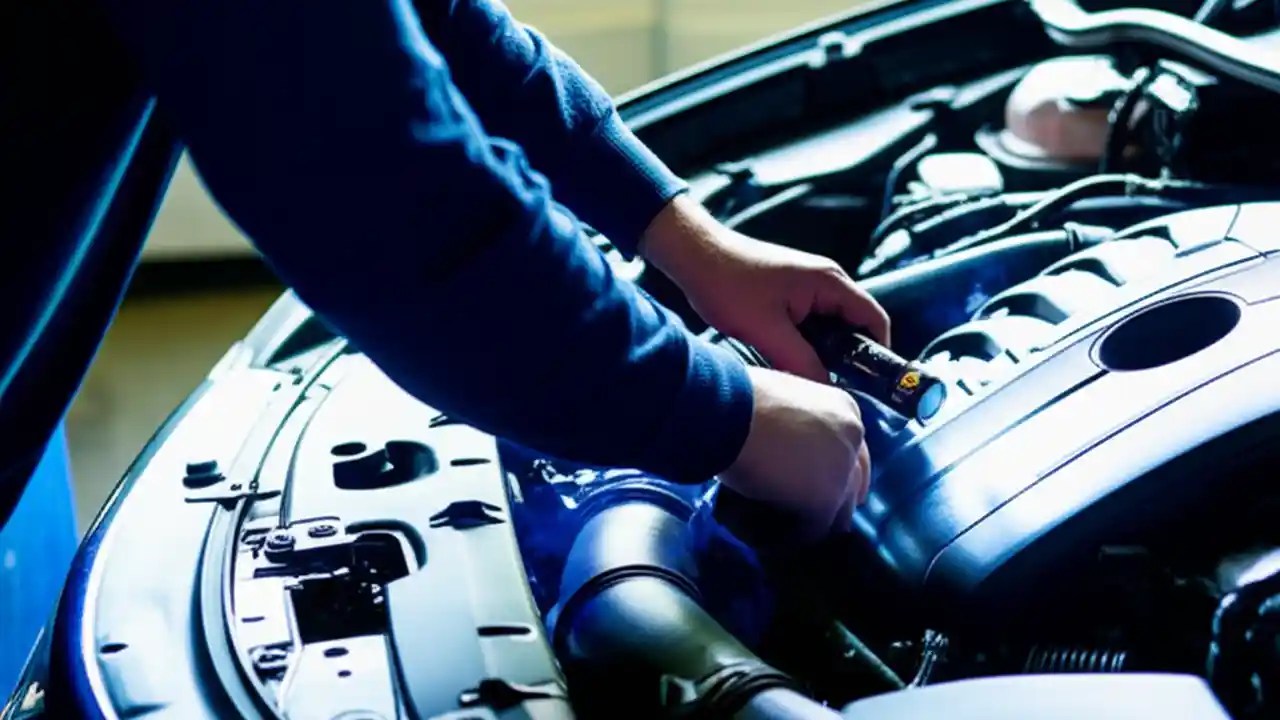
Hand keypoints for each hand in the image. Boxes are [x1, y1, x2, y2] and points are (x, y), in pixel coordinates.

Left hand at [639, 195, 889, 382]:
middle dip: (849, 358)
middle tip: (836, 389)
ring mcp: (809, 286)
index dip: (879, 353)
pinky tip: (791, 362)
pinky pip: (812, 324)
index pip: (874, 320)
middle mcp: (827, 281)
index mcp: (831, 282)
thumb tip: (827, 391)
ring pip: (831, 328)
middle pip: (855, 326)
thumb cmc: (729, 285)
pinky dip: (808, 343)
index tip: (871, 386)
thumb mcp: (767, 331)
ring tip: (811, 379)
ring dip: (824, 352)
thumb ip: (801, 362)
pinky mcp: (792, 293)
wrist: (694, 255)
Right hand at [719, 366, 869, 538]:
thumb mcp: (787, 397)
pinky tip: (779, 540)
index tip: (821, 479)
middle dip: (837, 496)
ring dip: (819, 519)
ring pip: (840, 509)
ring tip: (796, 530)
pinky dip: (797, 536)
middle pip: (854, 481)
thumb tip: (786, 439)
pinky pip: (814, 529)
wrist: (731, 410)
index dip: (836, 467)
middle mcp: (853, 440)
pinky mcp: (824, 501)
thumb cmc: (745, 396)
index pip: (852, 448)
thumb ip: (800, 420)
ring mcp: (843, 472)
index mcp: (845, 410)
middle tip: (814, 510)